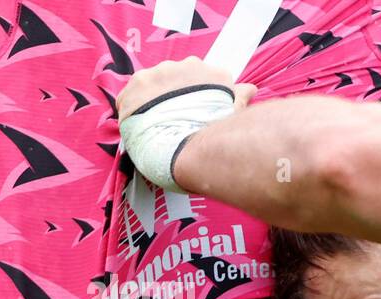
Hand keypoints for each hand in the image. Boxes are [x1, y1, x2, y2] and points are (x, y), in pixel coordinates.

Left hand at [115, 55, 256, 124]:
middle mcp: (184, 66)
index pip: (199, 79)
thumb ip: (241, 98)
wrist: (192, 151)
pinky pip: (129, 97)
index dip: (195, 98)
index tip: (194, 112)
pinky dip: (133, 111)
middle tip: (176, 122)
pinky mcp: (135, 87)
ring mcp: (158, 74)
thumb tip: (251, 89)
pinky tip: (141, 128)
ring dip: (152, 103)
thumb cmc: (219, 136)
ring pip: (151, 86)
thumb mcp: (235, 115)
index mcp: (210, 73)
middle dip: (173, 98)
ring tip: (158, 128)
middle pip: (174, 79)